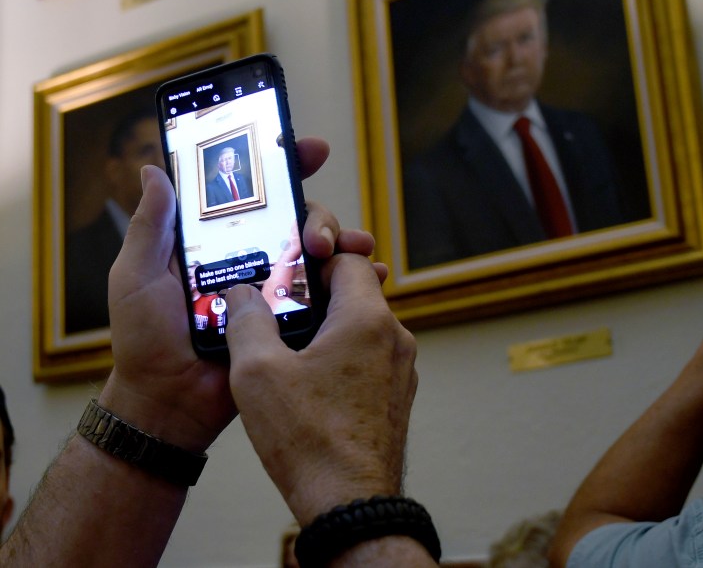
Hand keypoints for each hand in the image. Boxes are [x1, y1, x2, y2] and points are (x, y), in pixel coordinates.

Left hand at [100, 137, 333, 452]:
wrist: (170, 402)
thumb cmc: (145, 339)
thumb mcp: (137, 275)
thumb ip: (151, 226)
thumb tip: (153, 169)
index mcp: (220, 242)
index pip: (257, 194)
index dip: (285, 166)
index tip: (311, 150)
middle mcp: (255, 259)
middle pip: (299, 219)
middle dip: (319, 216)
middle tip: (318, 237)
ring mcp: (278, 290)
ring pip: (322, 253)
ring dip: (345, 243)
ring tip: (355, 251)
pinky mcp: (296, 322)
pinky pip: (334, 295)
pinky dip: (360, 281)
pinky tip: (376, 274)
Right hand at [225, 252, 415, 525]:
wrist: (350, 503)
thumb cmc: (310, 440)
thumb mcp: (257, 372)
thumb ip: (247, 320)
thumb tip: (243, 294)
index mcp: (368, 320)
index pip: (347, 259)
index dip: (313, 257)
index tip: (285, 268)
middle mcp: (395, 338)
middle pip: (355, 292)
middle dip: (314, 295)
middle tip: (277, 309)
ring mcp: (401, 369)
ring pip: (361, 326)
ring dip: (327, 328)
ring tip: (286, 348)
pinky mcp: (396, 396)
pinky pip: (368, 358)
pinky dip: (341, 357)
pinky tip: (308, 381)